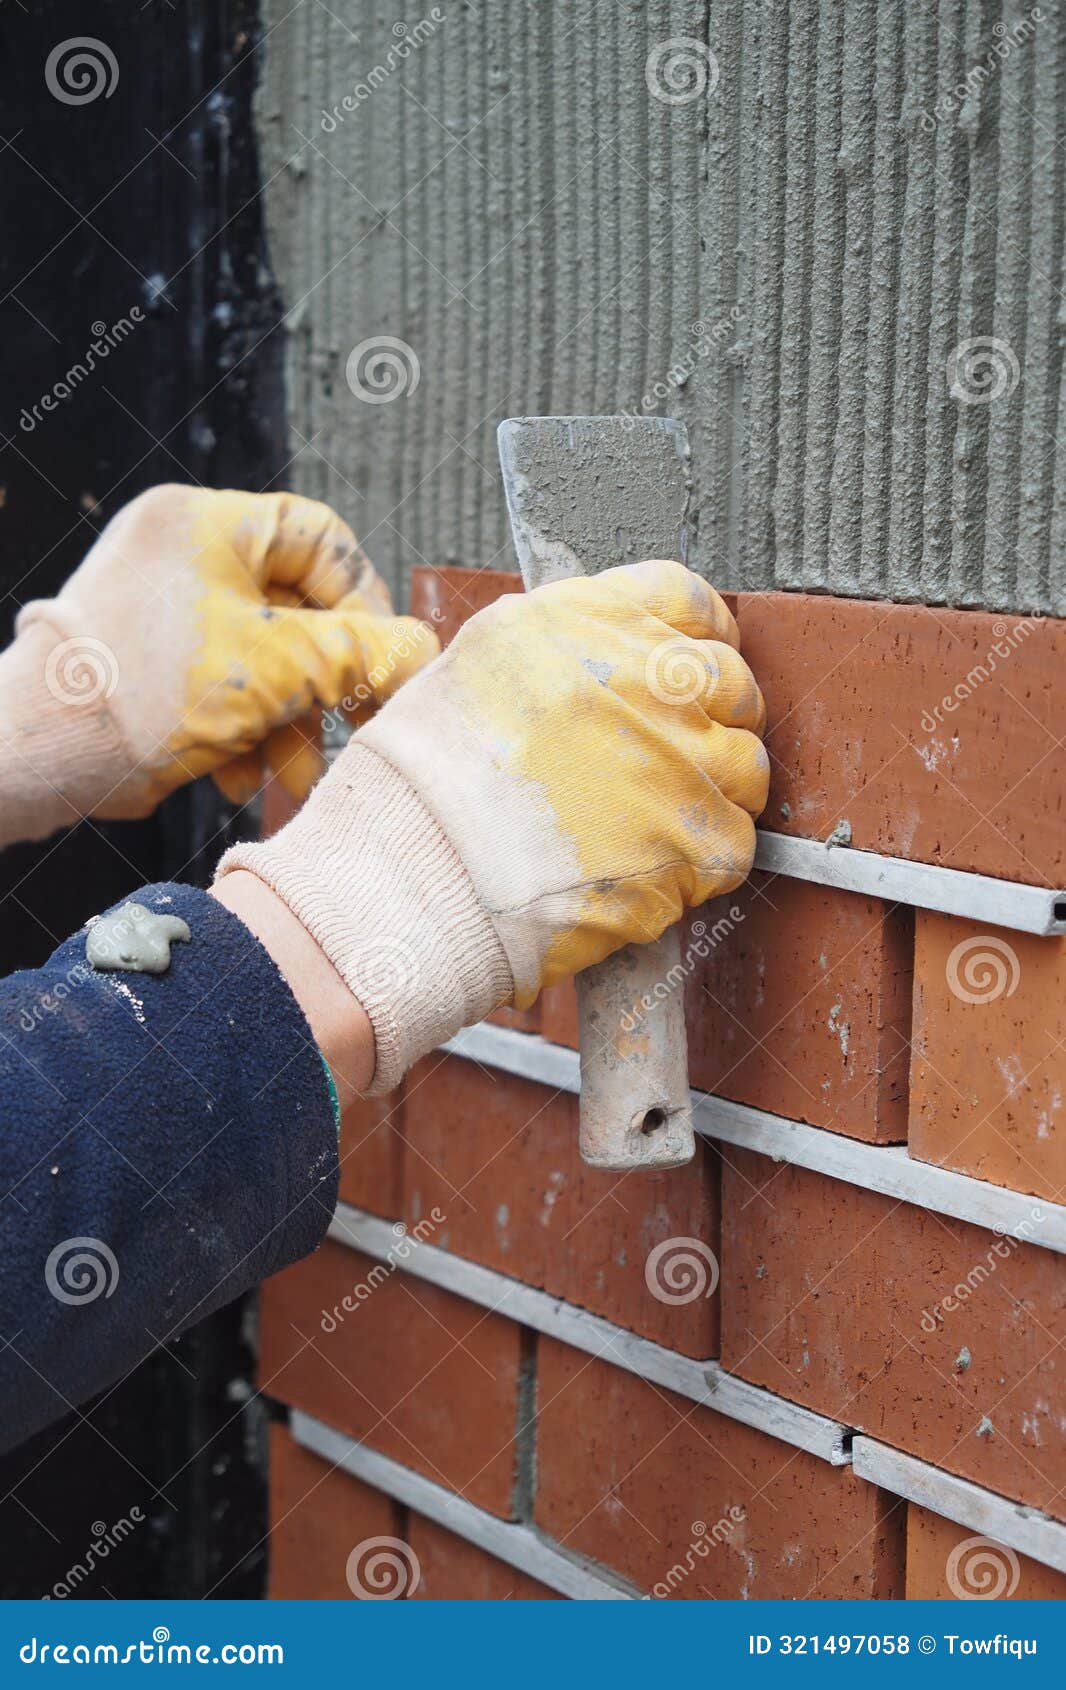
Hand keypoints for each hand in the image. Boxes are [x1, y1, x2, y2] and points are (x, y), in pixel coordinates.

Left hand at [13, 485, 437, 820]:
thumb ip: (363, 654)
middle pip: (294, 608)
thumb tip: (423, 654)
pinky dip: (242, 730)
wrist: (45, 752)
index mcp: (206, 522)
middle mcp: (181, 553)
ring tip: (294, 773)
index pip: (320, 537)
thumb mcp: (280, 669)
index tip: (377, 659)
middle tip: (354, 723)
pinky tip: (243, 777)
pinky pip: (220, 685)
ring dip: (288, 720)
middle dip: (323, 682)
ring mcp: (161, 608)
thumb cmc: (150, 692)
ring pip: (261, 657)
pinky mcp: (148, 660)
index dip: (363, 600)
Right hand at [217, 559, 768, 1091]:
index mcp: (583, 621)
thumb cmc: (417, 788)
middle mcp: (642, 677)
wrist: (410, 881)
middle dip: (711, 717)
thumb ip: (553, 650)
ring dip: (713, 792)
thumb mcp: (469, 668)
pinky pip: (735, 843)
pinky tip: (646, 870)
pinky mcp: (693, 841)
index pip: (684, 597)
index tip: (693, 665)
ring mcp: (678, 758)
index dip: (699, 634)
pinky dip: (702, 863)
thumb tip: (603, 657)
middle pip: (730, 680)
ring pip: (745, 765)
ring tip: (652, 823)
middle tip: (671, 758)